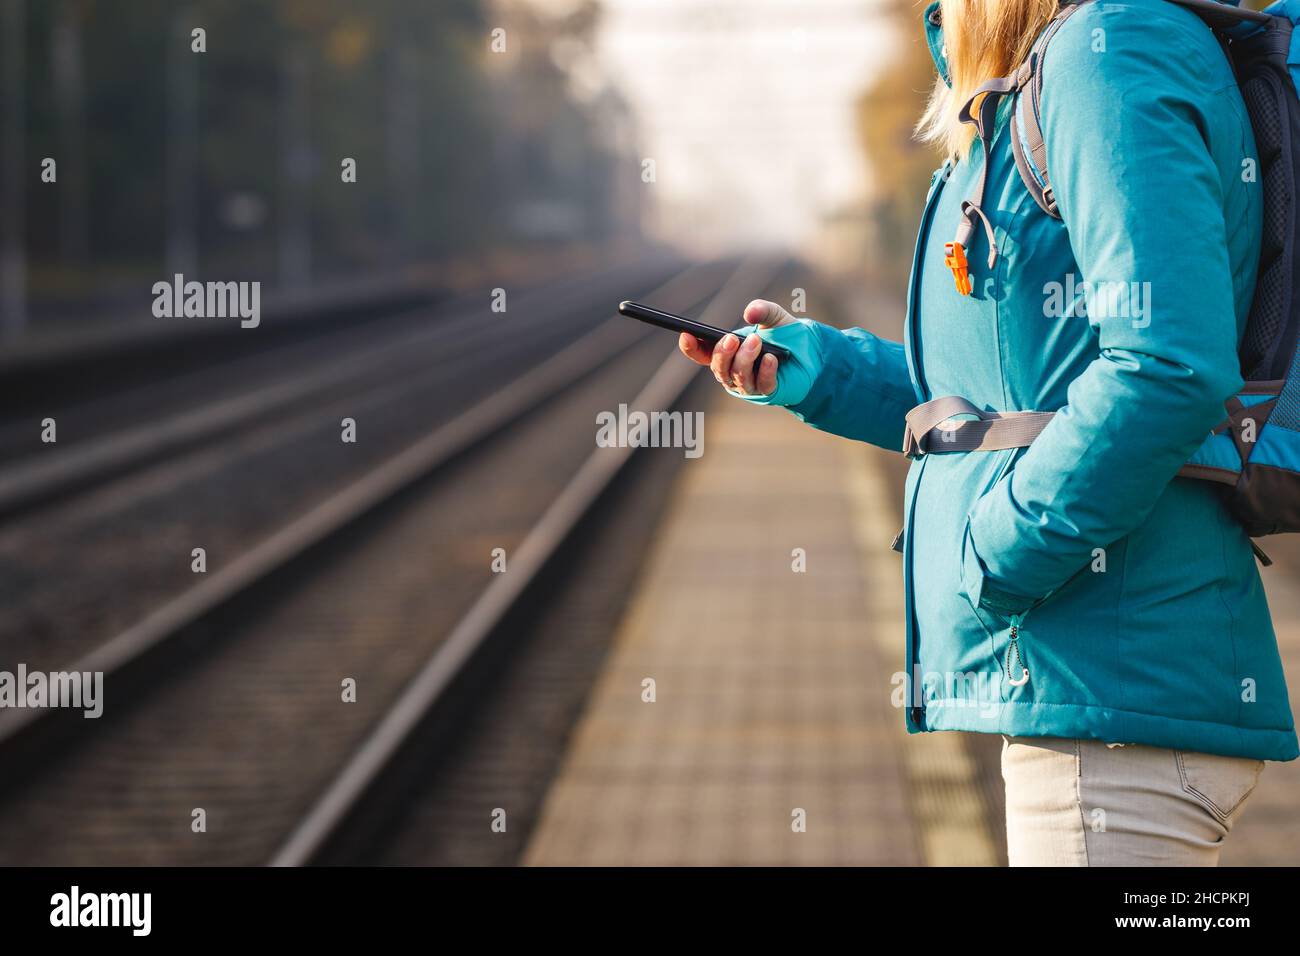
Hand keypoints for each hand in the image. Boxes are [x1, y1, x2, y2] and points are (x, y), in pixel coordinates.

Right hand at [677, 299, 795, 395]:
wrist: (812, 352)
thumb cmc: (786, 335)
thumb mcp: (774, 316)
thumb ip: (761, 309)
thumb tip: (749, 313)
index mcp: (728, 353)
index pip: (703, 354)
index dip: (691, 347)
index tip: (686, 334)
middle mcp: (734, 372)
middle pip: (719, 368)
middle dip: (723, 353)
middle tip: (732, 339)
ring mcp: (750, 385)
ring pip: (738, 376)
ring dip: (745, 358)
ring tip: (757, 341)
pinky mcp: (768, 392)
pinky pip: (762, 384)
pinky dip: (765, 371)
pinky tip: (770, 359)